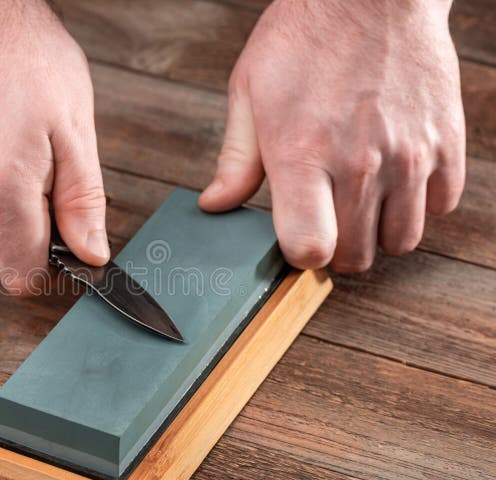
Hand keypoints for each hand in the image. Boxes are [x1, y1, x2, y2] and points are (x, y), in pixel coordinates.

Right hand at [0, 0, 108, 294]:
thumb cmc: (26, 63)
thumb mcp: (75, 132)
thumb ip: (83, 204)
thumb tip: (91, 255)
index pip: (23, 276)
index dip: (53, 268)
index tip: (67, 243)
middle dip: (29, 241)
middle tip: (44, 186)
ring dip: (2, 224)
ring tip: (14, 166)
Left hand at [199, 0, 464, 271]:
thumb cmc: (302, 41)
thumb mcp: (249, 94)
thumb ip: (235, 161)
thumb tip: (215, 206)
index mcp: (301, 154)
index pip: (310, 248)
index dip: (300, 254)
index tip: (297, 236)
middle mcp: (359, 163)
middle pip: (355, 256)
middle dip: (337, 248)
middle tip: (327, 218)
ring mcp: (409, 154)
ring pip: (401, 240)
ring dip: (379, 231)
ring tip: (361, 198)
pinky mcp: (446, 143)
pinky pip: (441, 205)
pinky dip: (419, 202)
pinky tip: (396, 176)